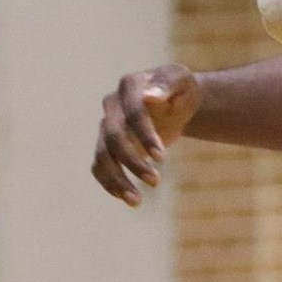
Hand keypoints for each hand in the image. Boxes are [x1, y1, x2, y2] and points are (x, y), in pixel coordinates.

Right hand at [92, 64, 201, 207]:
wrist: (175, 101)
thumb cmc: (181, 89)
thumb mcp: (181, 80)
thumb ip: (166, 85)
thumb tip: (149, 97)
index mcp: (129, 85)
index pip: (133, 114)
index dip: (145, 136)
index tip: (161, 157)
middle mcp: (112, 105)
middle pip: (114, 137)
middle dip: (133, 161)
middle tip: (156, 181)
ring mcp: (106, 125)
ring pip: (102, 156)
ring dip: (117, 179)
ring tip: (136, 201)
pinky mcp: (107, 144)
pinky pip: (99, 166)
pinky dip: (109, 183)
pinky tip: (126, 198)